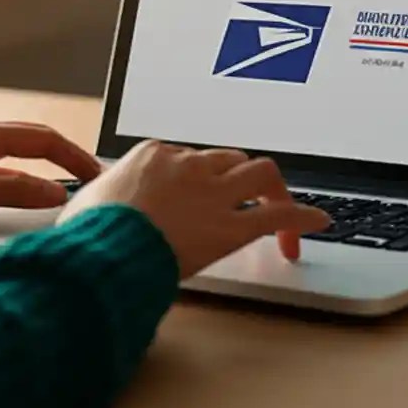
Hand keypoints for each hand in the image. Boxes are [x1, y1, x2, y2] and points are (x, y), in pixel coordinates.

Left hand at [0, 120, 100, 229]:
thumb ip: (13, 192)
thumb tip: (55, 192)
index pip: (44, 140)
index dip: (75, 157)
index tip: (98, 175)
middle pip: (33, 140)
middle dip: (66, 156)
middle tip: (92, 176)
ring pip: (16, 152)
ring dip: (44, 163)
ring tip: (65, 182)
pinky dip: (21, 174)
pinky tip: (22, 190)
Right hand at [58, 140, 330, 276]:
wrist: (104, 253)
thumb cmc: (90, 233)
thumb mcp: (88, 201)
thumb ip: (104, 195)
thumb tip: (97, 202)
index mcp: (154, 155)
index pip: (187, 156)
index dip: (196, 176)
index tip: (196, 193)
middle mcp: (189, 166)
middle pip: (227, 159)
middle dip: (237, 176)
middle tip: (242, 198)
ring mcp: (214, 194)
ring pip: (259, 173)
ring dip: (272, 187)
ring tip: (281, 206)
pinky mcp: (232, 226)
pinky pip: (278, 215)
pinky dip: (302, 217)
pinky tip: (318, 222)